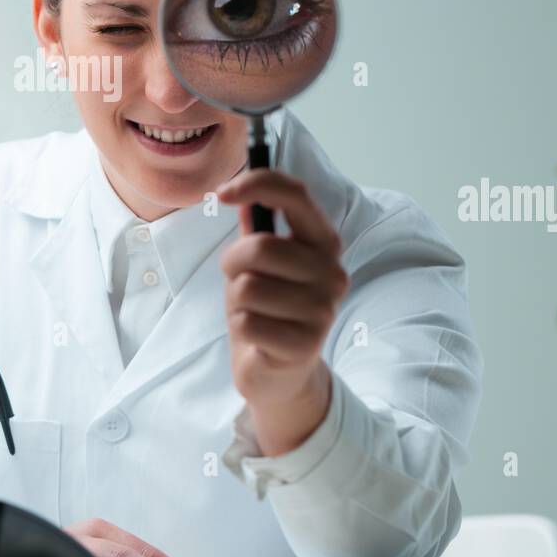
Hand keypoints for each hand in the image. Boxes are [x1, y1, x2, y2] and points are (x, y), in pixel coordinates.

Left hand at [216, 169, 348, 457]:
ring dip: (236, 301)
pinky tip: (258, 337)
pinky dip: (240, 329)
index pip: (296, 195)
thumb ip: (258, 228)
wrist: (280, 372)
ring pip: (248, 287)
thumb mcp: (261, 264)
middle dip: (233, 264)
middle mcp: (333, 273)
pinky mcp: (306, 344)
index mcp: (324, 244)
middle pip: (261, 248)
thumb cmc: (269, 308)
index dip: (257, 183)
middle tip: (240, 282)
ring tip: (254, 312)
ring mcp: (323, 309)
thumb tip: (240, 193)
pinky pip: (246, 323)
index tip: (223, 193)